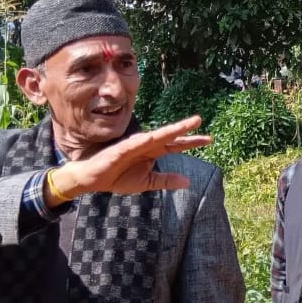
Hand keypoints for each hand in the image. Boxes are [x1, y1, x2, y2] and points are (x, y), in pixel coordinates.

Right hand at [48, 116, 211, 202]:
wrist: (92, 179)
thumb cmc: (118, 178)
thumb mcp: (146, 183)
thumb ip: (166, 181)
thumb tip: (188, 182)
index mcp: (153, 152)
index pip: (176, 145)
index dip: (191, 142)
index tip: (209, 139)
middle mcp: (145, 145)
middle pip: (168, 136)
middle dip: (183, 128)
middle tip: (199, 120)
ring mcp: (132, 146)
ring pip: (153, 136)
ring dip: (166, 131)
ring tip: (180, 126)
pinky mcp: (119, 150)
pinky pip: (132, 145)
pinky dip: (141, 141)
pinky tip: (150, 138)